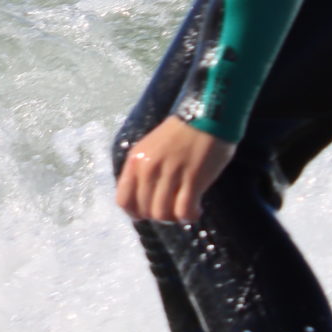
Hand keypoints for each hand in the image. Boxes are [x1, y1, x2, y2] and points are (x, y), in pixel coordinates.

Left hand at [115, 116, 235, 223]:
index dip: (136, 212)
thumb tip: (146, 198)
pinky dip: (190, 216)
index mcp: (136, 159)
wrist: (208, 114)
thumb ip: (145, 170)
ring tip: (186, 208)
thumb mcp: (152, 147)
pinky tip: (197, 209)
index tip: (150, 210)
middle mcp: (149, 168)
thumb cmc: (182, 132)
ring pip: (162, 214)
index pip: (124, 200)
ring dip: (174, 217)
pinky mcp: (193, 178)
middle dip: (159, 215)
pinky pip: (184, 211)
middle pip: (145, 210)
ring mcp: (170, 173)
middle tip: (173, 208)